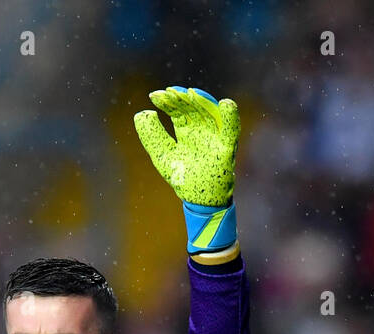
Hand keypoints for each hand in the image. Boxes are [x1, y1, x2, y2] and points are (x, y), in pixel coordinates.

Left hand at [134, 86, 240, 253]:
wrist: (199, 201)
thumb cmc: (183, 178)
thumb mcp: (162, 156)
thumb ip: (151, 136)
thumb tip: (142, 113)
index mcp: (186, 130)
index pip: (177, 109)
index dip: (167, 101)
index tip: (155, 96)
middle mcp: (201, 129)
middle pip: (193, 108)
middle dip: (182, 99)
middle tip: (170, 93)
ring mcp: (214, 137)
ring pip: (210, 114)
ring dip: (202, 102)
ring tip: (191, 95)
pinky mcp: (226, 149)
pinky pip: (231, 131)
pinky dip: (230, 118)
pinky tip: (226, 104)